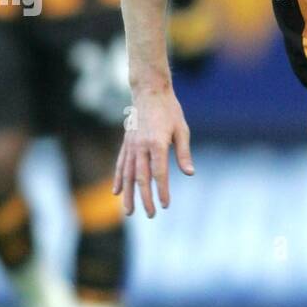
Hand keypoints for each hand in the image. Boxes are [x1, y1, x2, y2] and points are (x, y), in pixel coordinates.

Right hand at [113, 88, 194, 216]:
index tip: (165, 204)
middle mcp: (141, 146)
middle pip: (141, 178)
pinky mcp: (126, 143)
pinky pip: (120, 164)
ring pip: (127, 174)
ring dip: (128, 194)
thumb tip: (189, 173)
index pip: (159, 173)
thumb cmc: (169, 110)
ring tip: (129, 212)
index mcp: (157, 143)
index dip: (162, 190)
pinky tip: (116, 192)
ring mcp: (131, 145)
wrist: (149, 91)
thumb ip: (183, 153)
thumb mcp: (182, 130)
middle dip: (144, 198)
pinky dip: (118, 179)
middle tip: (150, 215)